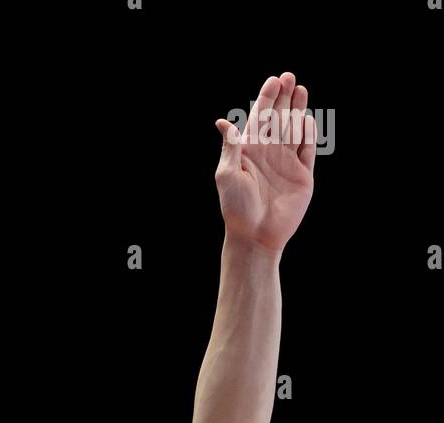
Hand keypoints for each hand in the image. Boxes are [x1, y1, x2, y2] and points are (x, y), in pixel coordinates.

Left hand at [214, 73, 315, 253]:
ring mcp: (287, 163)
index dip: (267, 99)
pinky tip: (306, 119)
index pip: (260, 119)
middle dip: (284, 98)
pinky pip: (307, 150)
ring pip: (294, 130)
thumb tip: (223, 121)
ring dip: (297, 110)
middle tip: (290, 78)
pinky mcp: (302, 175)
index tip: (274, 81)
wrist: (256, 236)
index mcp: (250, 151)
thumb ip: (231, 146)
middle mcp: (269, 154)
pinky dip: (308, 134)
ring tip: (300, 90)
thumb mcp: (228, 174)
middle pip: (279, 119)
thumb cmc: (236, 208)